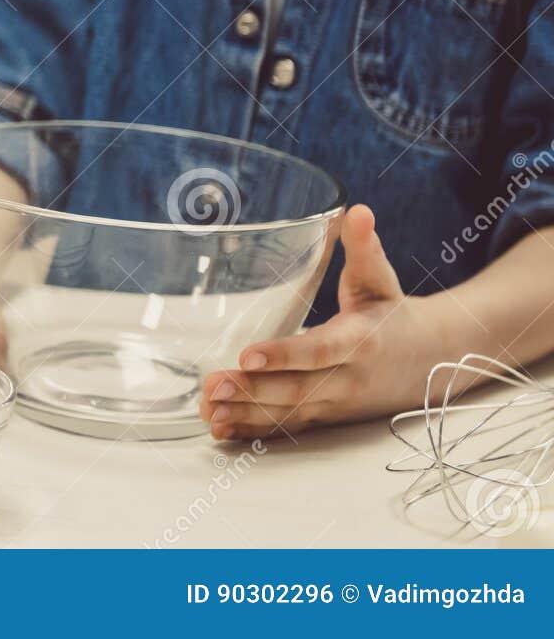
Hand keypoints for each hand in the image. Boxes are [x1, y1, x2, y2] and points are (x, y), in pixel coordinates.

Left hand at [200, 204, 447, 439]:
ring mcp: (336, 404)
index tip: (247, 354)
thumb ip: (365, 248)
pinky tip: (221, 431)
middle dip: (252, 391)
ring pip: (289, 415)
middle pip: (296, 390)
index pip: (318, 351)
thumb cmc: (394, 314)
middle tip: (211, 387)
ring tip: (208, 411)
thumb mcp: (380, 279)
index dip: (284, 355)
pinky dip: (255, 432)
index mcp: (358, 341)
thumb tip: (357, 210)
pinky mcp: (326, 418)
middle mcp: (347, 379)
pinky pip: (288, 429)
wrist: (434, 363)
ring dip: (246, 416)